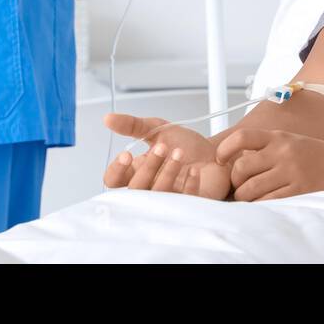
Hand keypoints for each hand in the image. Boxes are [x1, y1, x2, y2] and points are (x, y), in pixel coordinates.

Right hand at [102, 112, 232, 199]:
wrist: (216, 152)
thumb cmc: (185, 144)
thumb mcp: (157, 128)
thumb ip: (133, 124)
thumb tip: (107, 118)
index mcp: (136, 172)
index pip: (113, 181)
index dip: (116, 171)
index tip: (127, 154)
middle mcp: (148, 189)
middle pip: (134, 190)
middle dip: (148, 167)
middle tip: (162, 147)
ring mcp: (168, 199)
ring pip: (157, 197)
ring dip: (167, 173)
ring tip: (179, 153)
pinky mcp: (189, 205)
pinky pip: (183, 201)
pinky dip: (188, 184)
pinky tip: (194, 169)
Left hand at [215, 129, 323, 201]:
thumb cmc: (312, 155)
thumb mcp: (289, 141)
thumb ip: (264, 147)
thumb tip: (231, 160)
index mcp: (278, 137)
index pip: (242, 137)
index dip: (224, 149)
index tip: (219, 160)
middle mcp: (283, 152)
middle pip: (241, 167)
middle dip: (234, 181)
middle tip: (238, 187)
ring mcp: (291, 171)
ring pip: (251, 189)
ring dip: (244, 197)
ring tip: (248, 199)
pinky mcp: (300, 190)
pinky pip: (268, 202)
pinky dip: (259, 206)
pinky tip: (262, 205)